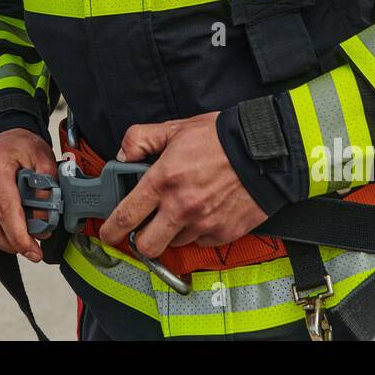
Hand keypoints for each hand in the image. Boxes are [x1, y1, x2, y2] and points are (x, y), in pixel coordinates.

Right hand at [0, 128, 58, 262]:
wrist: (4, 134)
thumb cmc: (23, 148)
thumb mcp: (44, 159)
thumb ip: (46, 189)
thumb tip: (43, 224)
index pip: (4, 210)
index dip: (19, 237)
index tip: (34, 252)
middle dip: (8, 244)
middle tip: (28, 247)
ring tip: (9, 241)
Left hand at [98, 113, 267, 259]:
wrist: (265, 150)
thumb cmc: (221, 138)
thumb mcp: (174, 128)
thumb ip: (140, 139)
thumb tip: (123, 156)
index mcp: (164, 180)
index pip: (126, 216)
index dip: (111, 229)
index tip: (108, 233)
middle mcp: (181, 207)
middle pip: (147, 246)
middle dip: (142, 240)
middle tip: (145, 228)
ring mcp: (204, 224)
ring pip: (176, 243)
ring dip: (173, 231)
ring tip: (184, 208)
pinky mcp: (224, 233)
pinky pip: (202, 241)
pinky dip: (199, 231)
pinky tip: (206, 210)